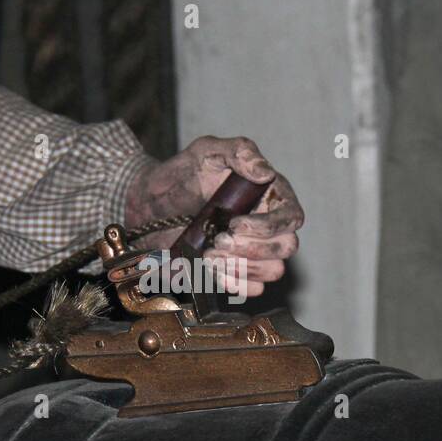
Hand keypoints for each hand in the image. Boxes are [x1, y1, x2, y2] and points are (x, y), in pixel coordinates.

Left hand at [124, 136, 302, 297]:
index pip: (291, 216)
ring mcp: (252, 251)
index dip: (269, 225)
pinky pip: (252, 288)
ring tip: (208, 253)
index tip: (236, 223)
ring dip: (241, 266)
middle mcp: (266, 225)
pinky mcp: (235, 271)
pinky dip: (235, 283)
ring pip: (272, 271)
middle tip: (218, 239)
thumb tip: (266, 172)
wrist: (150, 204)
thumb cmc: (181, 175)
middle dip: (252, 248)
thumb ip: (239, 151)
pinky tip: (211, 269)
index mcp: (268, 195)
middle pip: (286, 247)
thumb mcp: (206, 151)